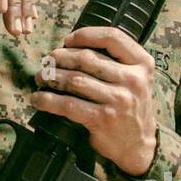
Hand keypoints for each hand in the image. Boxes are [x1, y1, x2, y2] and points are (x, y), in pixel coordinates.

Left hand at [28, 25, 157, 175]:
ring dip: (51, 77)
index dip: (86, 35)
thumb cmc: (131, 106)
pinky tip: (38, 99)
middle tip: (47, 61)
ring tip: (41, 78)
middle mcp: (133, 80)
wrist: (139, 145)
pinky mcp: (103, 119)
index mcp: (142, 64)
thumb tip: (71, 45)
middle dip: (60, 57)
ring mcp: (118, 100)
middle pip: (87, 58)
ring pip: (74, 80)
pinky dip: (48, 100)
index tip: (68, 40)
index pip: (113, 37)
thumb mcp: (135, 78)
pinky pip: (68, 105)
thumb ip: (115, 61)